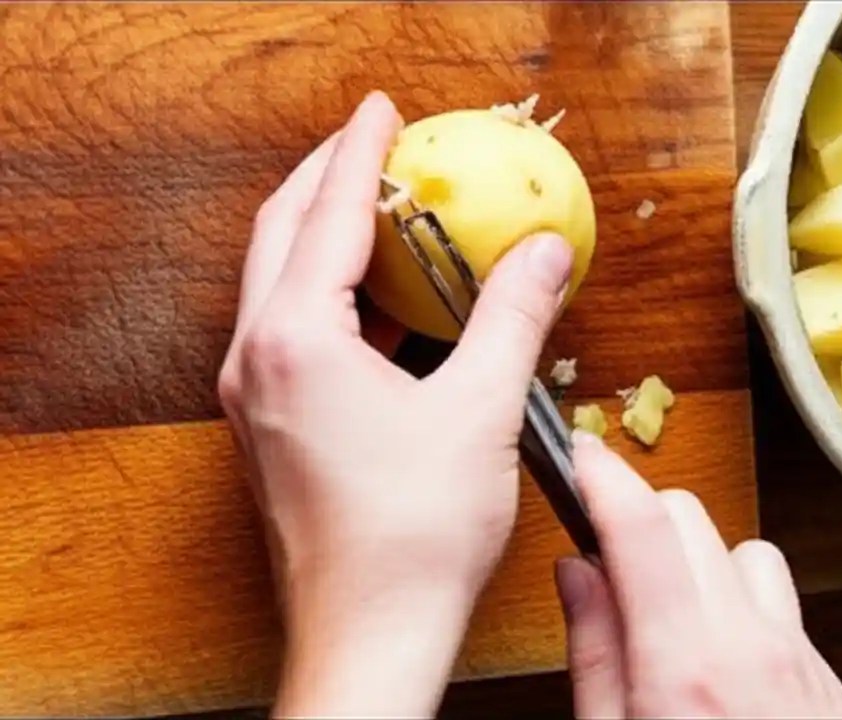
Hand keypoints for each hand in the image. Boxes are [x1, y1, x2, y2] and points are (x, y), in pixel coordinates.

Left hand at [217, 91, 574, 715]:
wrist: (371, 634)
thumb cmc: (416, 536)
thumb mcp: (482, 408)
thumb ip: (513, 317)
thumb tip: (544, 255)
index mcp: (296, 341)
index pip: (327, 214)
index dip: (360, 152)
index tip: (381, 111)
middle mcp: (258, 361)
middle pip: (281, 234)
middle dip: (325, 180)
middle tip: (373, 146)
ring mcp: (257, 398)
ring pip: (280, 284)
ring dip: (325, 238)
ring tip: (381, 212)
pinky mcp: (274, 429)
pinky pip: (293, 333)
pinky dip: (334, 298)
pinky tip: (386, 307)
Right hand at [555, 432, 841, 718]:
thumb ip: (595, 656)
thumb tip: (578, 575)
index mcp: (685, 667)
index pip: (642, 528)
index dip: (605, 476)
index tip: (581, 456)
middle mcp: (753, 649)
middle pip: (695, 520)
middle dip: (644, 520)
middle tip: (610, 562)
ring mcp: (802, 663)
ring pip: (750, 555)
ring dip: (705, 567)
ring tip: (674, 620)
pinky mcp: (832, 686)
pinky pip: (786, 613)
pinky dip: (747, 616)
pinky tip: (725, 669)